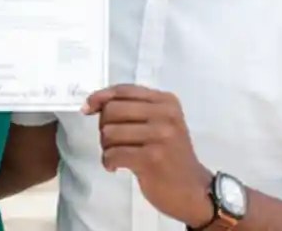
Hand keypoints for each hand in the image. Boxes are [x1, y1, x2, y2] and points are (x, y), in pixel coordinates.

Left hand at [84, 85, 214, 227]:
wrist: (194, 190)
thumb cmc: (171, 156)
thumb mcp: (160, 124)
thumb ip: (133, 109)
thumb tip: (92, 103)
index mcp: (167, 101)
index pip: (124, 90)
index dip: (100, 97)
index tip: (87, 108)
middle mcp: (165, 114)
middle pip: (112, 110)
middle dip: (104, 127)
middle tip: (113, 143)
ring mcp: (160, 136)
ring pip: (109, 132)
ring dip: (106, 147)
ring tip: (117, 156)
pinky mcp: (151, 158)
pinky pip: (113, 154)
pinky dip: (108, 161)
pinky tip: (115, 167)